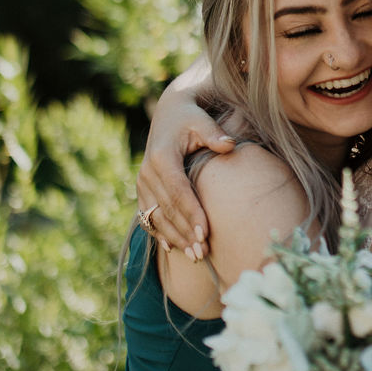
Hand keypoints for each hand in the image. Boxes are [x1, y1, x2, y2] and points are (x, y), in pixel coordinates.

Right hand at [135, 90, 233, 259]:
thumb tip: (229, 145)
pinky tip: (173, 249)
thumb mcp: (201, 120)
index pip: (178, 191)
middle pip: (167, 210)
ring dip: (175, 238)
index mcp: (162, 157)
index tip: (205, 233)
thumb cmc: (190, 118)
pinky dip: (160, 233)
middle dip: (185, 233)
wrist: (169, 113)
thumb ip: (214, 133)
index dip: (191, 213)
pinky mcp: (143, 190)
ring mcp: (142, 182)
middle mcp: (147, 172)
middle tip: (203, 253)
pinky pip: (149, 216)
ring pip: (157, 217)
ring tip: (195, 256)